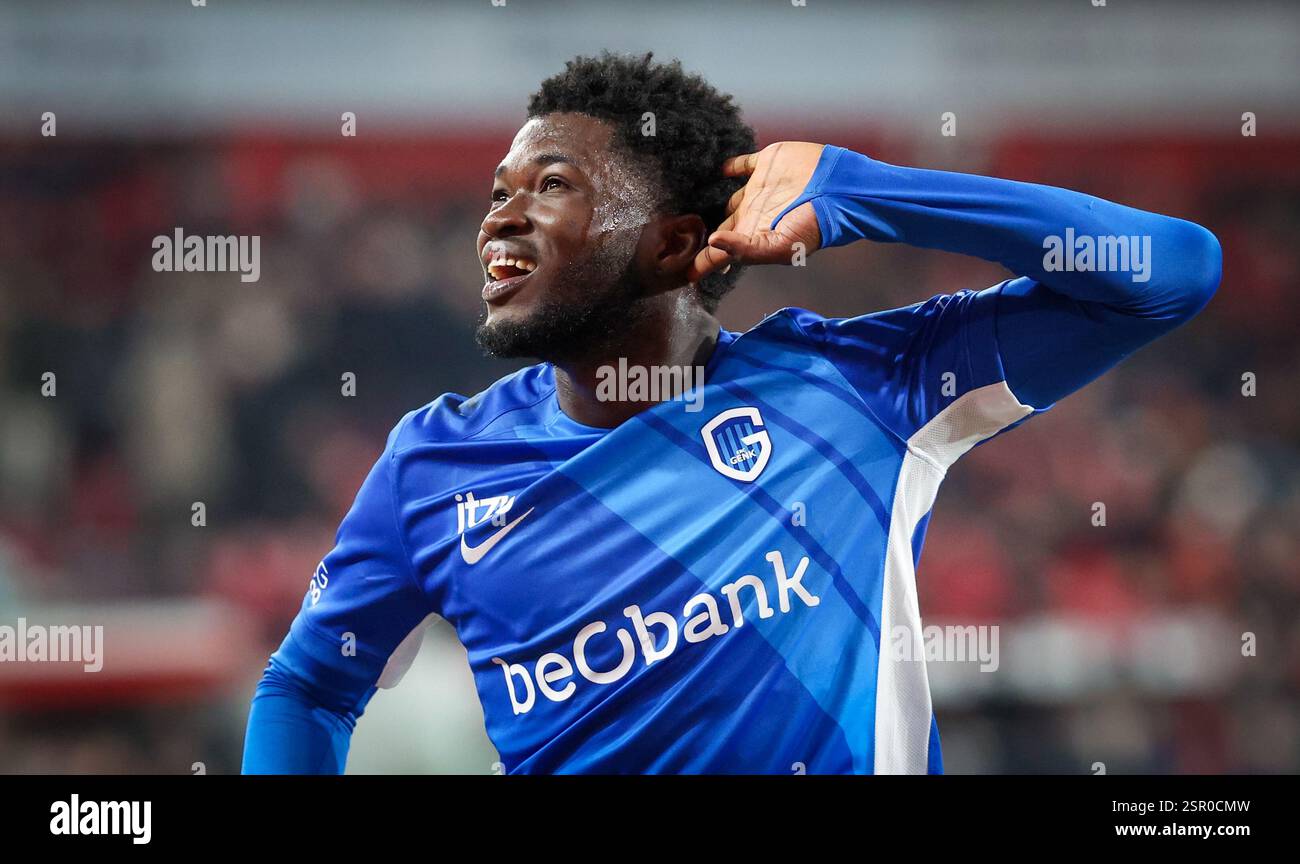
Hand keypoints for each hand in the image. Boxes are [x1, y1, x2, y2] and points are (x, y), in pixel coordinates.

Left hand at [687, 141, 824, 282]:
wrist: (839, 190)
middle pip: (720, 226)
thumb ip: (745, 248)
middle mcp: (753, 214)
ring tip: (690, 200)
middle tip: (676, 235)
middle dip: (700, 233)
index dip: (701, 263)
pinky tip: (718, 168)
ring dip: (711, 198)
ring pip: (728, 197)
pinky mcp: (767, 165)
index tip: (681, 273)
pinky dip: (729, 167)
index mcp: (752, 235)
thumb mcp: (780, 246)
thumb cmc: (813, 225)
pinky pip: (741, 166)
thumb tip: (711, 243)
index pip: (719, 254)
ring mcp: (759, 190)